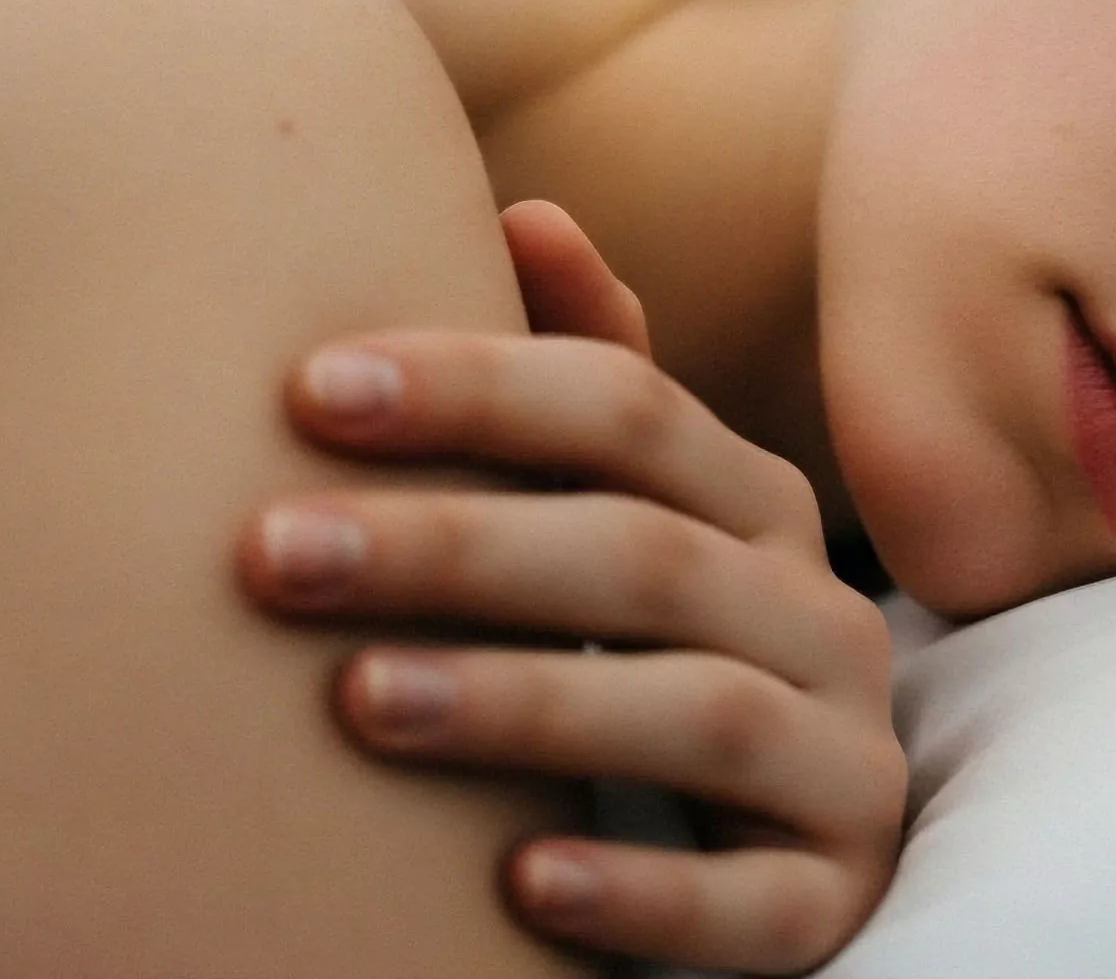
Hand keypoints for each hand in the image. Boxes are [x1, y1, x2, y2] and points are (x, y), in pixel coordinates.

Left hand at [238, 201, 906, 973]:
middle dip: (449, 544)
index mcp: (754, 505)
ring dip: (523, 701)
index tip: (307, 390)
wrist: (780, 859)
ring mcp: (842, 763)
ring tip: (357, 700)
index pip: (629, 409)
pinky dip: (638, 888)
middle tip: (273, 554)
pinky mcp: (833, 901)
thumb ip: (576, 384)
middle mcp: (819, 618)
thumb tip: (526, 212)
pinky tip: (516, 882)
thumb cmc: (649, 658)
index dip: (476, 387)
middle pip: (641, 554)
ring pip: (699, 715)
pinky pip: (750, 904)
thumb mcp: (627, 519)